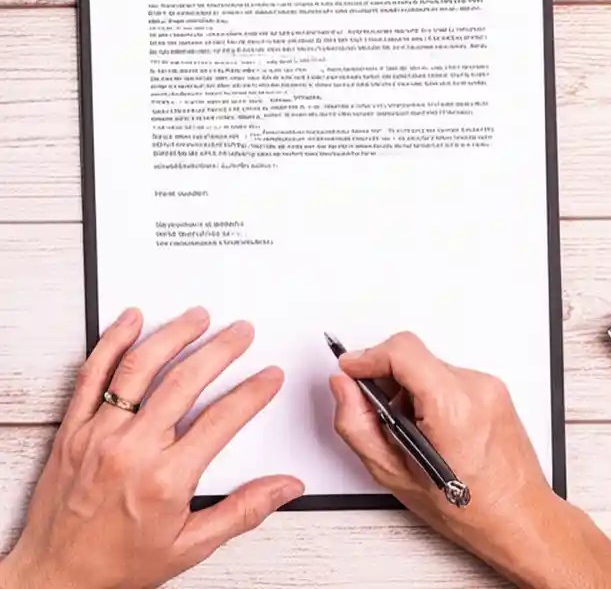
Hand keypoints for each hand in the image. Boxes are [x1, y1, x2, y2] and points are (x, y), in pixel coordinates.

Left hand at [0, 307, 303, 588]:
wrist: (56, 578)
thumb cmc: (117, 565)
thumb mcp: (191, 546)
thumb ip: (243, 511)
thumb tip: (285, 488)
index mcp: (166, 478)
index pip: (222, 419)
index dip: (253, 392)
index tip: (269, 376)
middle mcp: (131, 450)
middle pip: (186, 382)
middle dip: (221, 350)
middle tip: (241, 332)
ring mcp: (98, 435)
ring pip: (140, 368)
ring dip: (173, 335)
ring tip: (197, 317)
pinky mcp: (72, 430)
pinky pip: (92, 376)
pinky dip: (111, 343)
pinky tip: (130, 322)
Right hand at [331, 332, 610, 588]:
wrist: (519, 515)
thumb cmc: (468, 508)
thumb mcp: (395, 474)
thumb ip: (358, 424)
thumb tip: (344, 388)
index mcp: (452, 407)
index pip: (402, 351)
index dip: (368, 357)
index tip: (350, 369)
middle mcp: (476, 388)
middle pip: (414, 358)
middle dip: (387, 381)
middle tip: (379, 417)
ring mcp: (490, 387)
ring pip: (430, 369)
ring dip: (410, 392)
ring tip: (412, 434)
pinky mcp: (496, 391)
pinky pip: (450, 380)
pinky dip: (432, 398)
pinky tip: (433, 432)